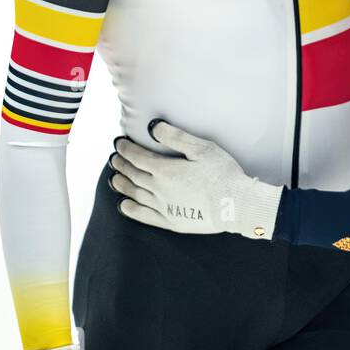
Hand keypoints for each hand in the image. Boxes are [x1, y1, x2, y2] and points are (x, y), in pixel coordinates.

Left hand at [109, 120, 281, 239]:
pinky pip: (145, 216)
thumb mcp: (202, 148)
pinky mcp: (172, 222)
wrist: (236, 205)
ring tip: (114, 179)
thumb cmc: (222, 173)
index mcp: (165, 170)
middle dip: (122, 165)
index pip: (138, 157)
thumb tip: (152, 127)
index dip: (126, 149)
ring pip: (136, 195)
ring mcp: (164, 208)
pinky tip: (124, 206)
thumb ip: (175, 136)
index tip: (118, 143)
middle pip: (134, 175)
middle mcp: (159, 189)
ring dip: (123, 185)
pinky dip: (132, 210)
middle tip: (113, 159)